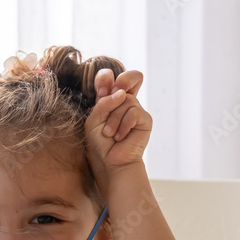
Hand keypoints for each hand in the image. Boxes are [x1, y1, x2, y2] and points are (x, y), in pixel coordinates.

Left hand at [84, 68, 150, 185]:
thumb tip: (122, 93)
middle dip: (120, 83)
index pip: (112, 77)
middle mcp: (126, 102)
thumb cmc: (100, 143)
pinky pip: (133, 112)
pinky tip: (120, 137)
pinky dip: (123, 125)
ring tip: (110, 134)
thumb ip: (103, 103)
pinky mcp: (145, 120)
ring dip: (113, 118)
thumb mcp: (94, 120)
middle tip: (107, 95)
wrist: (110, 162)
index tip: (99, 91)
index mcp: (111, 99)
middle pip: (129, 78)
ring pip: (126, 100)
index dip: (106, 77)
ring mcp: (136, 110)